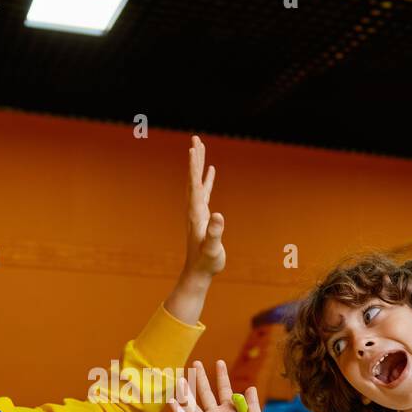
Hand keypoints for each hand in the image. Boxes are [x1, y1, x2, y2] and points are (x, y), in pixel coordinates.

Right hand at [169, 360, 263, 411]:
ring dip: (186, 391)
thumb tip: (250, 387)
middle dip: (201, 377)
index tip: (220, 362)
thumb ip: (252, 404)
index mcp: (228, 410)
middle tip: (196, 363)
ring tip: (181, 378)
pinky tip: (171, 400)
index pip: (223, 388)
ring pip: (192, 403)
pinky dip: (178, 410)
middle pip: (205, 392)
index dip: (222, 376)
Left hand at [183, 135, 224, 278]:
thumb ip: (215, 233)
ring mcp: (197, 211)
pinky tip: (211, 170)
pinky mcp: (203, 216)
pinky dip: (207, 179)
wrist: (198, 273)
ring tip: (200, 147)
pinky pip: (204, 191)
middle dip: (195, 158)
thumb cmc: (206, 262)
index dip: (193, 167)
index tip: (193, 148)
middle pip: (193, 178)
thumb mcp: (212, 249)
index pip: (194, 184)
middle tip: (195, 138)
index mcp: (196, 213)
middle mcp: (194, 209)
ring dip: (198, 165)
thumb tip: (218, 215)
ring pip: (197, 182)